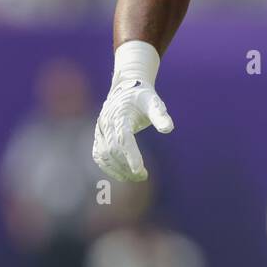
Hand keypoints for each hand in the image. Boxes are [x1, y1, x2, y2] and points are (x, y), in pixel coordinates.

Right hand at [93, 41, 174, 181]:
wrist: (125, 88)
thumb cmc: (142, 97)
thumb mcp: (154, 102)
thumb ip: (160, 115)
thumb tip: (168, 129)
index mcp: (120, 114)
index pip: (124, 138)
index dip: (131, 155)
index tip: (140, 170)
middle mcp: (106, 122)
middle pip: (114, 149)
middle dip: (127, 165)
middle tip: (143, 176)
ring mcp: (100, 129)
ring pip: (104, 154)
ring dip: (118, 169)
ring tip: (136, 178)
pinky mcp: (98, 135)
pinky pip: (98, 154)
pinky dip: (108, 167)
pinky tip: (122, 175)